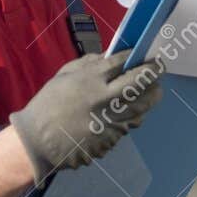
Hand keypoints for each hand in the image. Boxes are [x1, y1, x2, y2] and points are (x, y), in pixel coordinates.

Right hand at [9, 51, 163, 186]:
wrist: (37, 141)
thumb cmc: (48, 105)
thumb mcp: (64, 76)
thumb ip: (89, 65)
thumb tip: (111, 57)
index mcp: (90, 81)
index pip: (122, 63)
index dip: (137, 57)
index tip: (146, 55)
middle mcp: (104, 101)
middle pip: (140, 83)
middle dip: (153, 73)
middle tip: (158, 68)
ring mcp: (110, 123)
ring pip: (141, 107)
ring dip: (149, 96)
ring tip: (153, 89)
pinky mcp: (111, 139)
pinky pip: (127, 125)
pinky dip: (131, 116)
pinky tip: (126, 112)